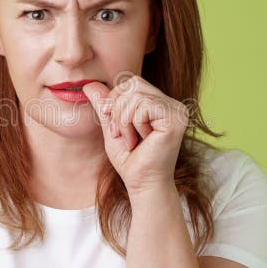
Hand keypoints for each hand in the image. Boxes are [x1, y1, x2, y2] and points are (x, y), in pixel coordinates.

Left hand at [82, 73, 189, 194]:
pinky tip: (141, 141)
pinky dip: (133, 124)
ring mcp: (177, 112)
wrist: (142, 184)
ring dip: (124, 121)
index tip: (116, 128)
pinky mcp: (175, 120)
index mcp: (162, 105)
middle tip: (123, 135)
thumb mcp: (113, 127)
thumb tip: (89, 85)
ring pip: (136, 95)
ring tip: (132, 140)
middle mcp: (174, 105)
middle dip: (118, 111)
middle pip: (133, 85)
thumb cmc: (130, 160)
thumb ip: (105, 106)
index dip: (115, 101)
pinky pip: (143, 106)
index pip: (133, 83)